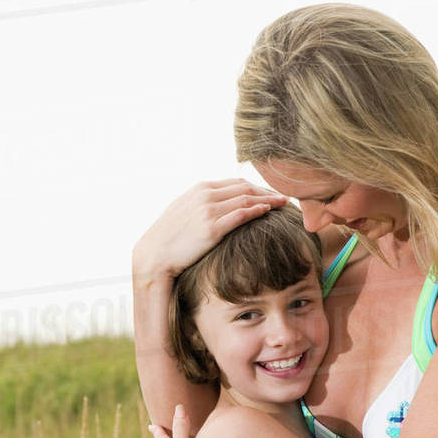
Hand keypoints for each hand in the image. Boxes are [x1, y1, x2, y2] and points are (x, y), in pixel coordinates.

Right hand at [132, 179, 285, 280]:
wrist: (153, 255)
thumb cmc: (168, 237)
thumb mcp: (184, 211)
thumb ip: (201, 203)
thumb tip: (218, 204)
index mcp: (199, 189)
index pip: (236, 182)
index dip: (257, 186)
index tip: (271, 193)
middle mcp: (205, 195)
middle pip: (245, 187)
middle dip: (267, 191)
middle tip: (284, 197)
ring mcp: (208, 211)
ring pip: (246, 198)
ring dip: (268, 199)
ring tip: (284, 203)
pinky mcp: (211, 228)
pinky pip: (241, 214)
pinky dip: (258, 210)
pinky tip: (269, 211)